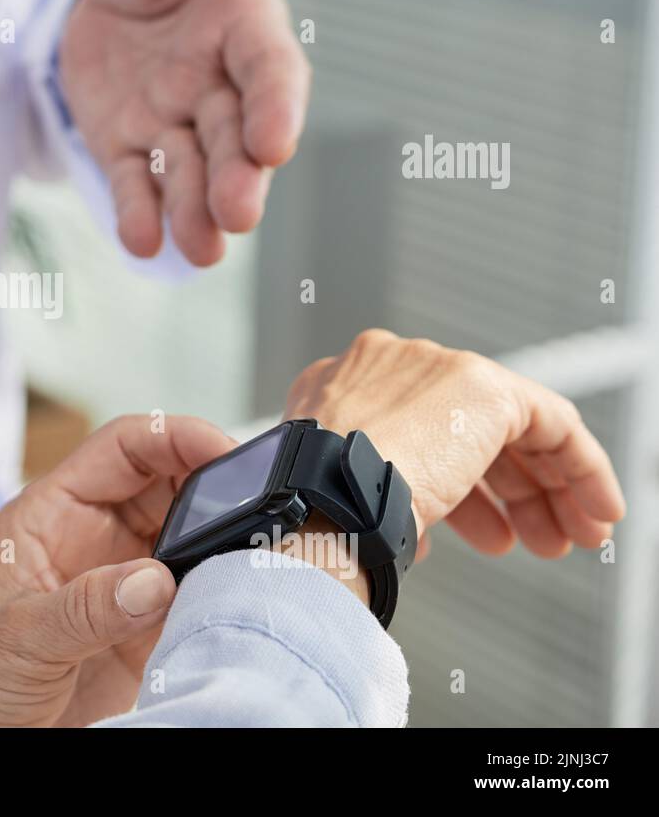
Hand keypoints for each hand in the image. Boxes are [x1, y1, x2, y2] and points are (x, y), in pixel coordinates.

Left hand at [0, 415, 235, 726]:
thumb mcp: (14, 638)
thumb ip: (81, 608)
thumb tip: (153, 581)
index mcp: (53, 513)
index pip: (122, 449)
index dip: (173, 437)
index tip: (220, 448)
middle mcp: (96, 540)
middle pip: (171, 487)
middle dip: (216, 487)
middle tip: (258, 502)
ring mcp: (126, 585)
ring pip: (194, 541)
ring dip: (227, 542)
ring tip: (258, 550)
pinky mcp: (150, 632)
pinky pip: (200, 598)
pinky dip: (227, 594)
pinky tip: (245, 597)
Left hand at [58, 0, 309, 266]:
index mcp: (246, 26)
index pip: (271, 71)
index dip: (277, 107)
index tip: (275, 144)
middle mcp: (219, 85)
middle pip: (235, 140)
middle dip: (238, 180)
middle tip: (238, 217)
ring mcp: (174, 120)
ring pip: (189, 173)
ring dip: (195, 212)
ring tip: (200, 250)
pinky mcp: (128, 143)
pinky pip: (134, 183)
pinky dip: (138, 212)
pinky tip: (140, 240)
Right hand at [284, 329, 625, 559]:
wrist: (321, 493)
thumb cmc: (315, 506)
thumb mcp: (340, 498)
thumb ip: (381, 495)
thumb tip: (415, 532)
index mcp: (337, 387)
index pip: (412, 431)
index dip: (455, 488)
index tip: (480, 528)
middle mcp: (384, 366)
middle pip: (464, 428)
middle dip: (502, 492)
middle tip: (527, 538)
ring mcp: (433, 369)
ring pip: (508, 425)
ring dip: (539, 490)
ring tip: (555, 540)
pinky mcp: (482, 385)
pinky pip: (550, 421)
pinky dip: (579, 469)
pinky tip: (592, 507)